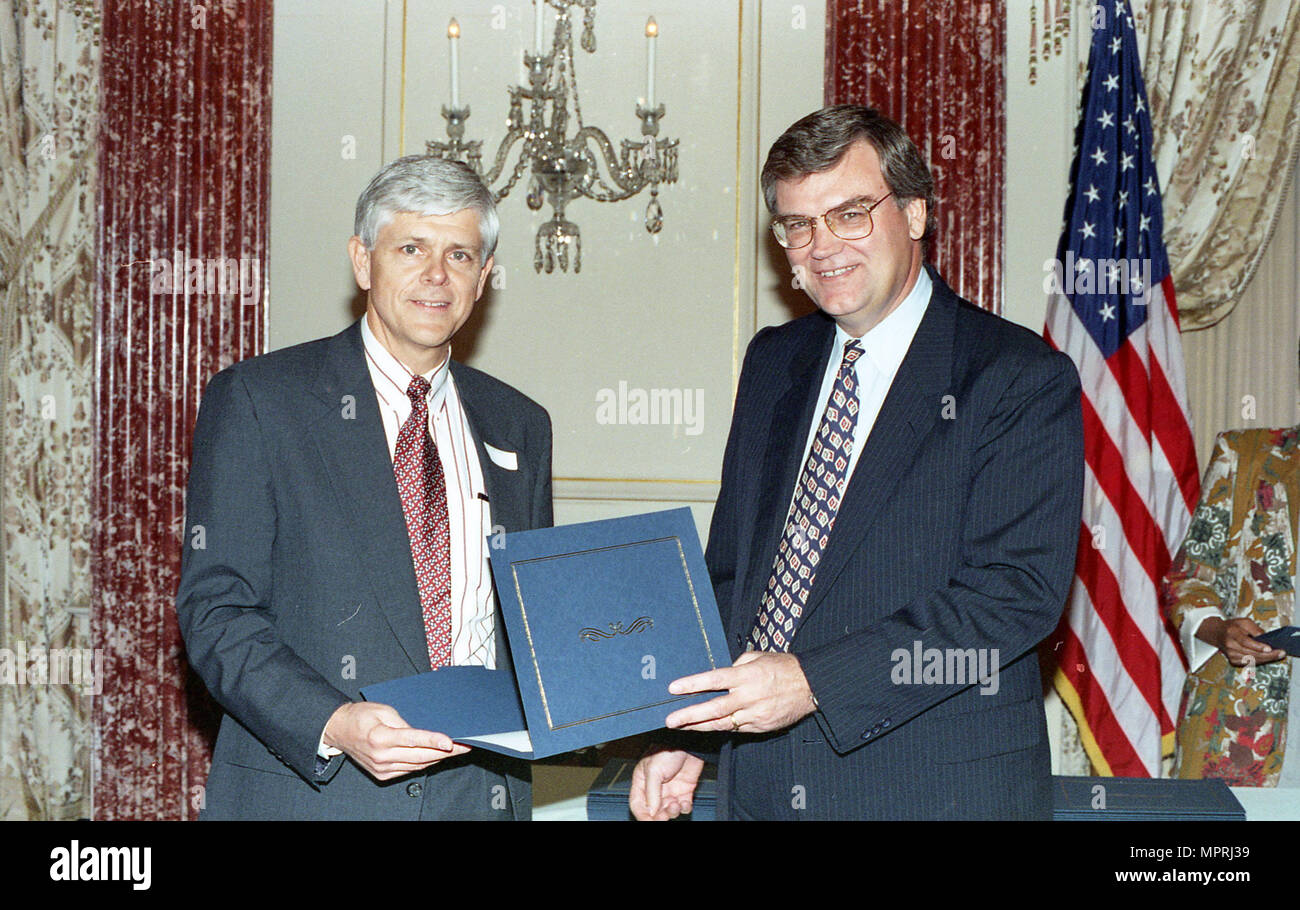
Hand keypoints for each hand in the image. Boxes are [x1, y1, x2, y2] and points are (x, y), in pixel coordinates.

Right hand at [323, 702, 469, 780]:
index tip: (451, 742)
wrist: (339, 730)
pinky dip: (424, 763)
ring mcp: (382, 768)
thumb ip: (404, 723)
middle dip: (445, 752)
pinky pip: (409, 770)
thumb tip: (425, 734)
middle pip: (420, 756)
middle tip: (464, 746)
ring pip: (417, 766)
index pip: (413, 740)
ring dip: (437, 758)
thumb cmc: (360, 716)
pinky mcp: (382, 775)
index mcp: (380, 737)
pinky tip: (435, 756)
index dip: (434, 740)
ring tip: (455, 751)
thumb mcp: (383, 710)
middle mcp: (381, 756)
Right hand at [630, 749, 704, 820]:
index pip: (638, 804)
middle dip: (659, 817)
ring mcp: (670, 790)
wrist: (690, 742)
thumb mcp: (654, 770)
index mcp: (642, 782)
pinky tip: (684, 803)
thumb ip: (651, 792)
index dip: (642, 815)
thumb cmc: (668, 749)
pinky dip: (684, 809)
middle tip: (664, 817)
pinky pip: (683, 807)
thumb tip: (651, 812)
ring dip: (672, 812)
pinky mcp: (684, 791)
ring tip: (675, 804)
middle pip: (653, 811)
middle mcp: (655, 788)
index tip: (650, 821)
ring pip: (669, 811)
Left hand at [664, 651, 816, 733]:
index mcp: (747, 675)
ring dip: (700, 726)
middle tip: (670, 719)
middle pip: (714, 708)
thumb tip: (719, 672)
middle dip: (690, 715)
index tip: (674, 688)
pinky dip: (721, 728)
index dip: (693, 684)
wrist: (811, 686)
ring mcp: (755, 714)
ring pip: (723, 724)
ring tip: (682, 727)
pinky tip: (706, 728)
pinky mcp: (761, 726)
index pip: (714, 679)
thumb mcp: (758, 657)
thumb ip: (736, 665)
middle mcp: (749, 696)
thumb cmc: (783, 667)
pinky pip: (737, 728)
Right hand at [1197, 617, 1286, 666]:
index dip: (1257, 646)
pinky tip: (1267, 657)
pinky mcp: (1233, 661)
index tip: (1269, 648)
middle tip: (1280, 653)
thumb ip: (1255, 628)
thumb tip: (1266, 638)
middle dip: (1268, 654)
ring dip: (1266, 659)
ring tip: (1277, 655)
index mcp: (1231, 633)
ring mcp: (1230, 654)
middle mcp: (1229, 645)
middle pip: (1250, 653)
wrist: (1217, 633)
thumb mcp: (1243, 621)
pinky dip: (1260, 660)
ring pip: (1251, 660)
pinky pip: (1249, 663)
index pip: (1245, 642)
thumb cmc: (1232, 626)